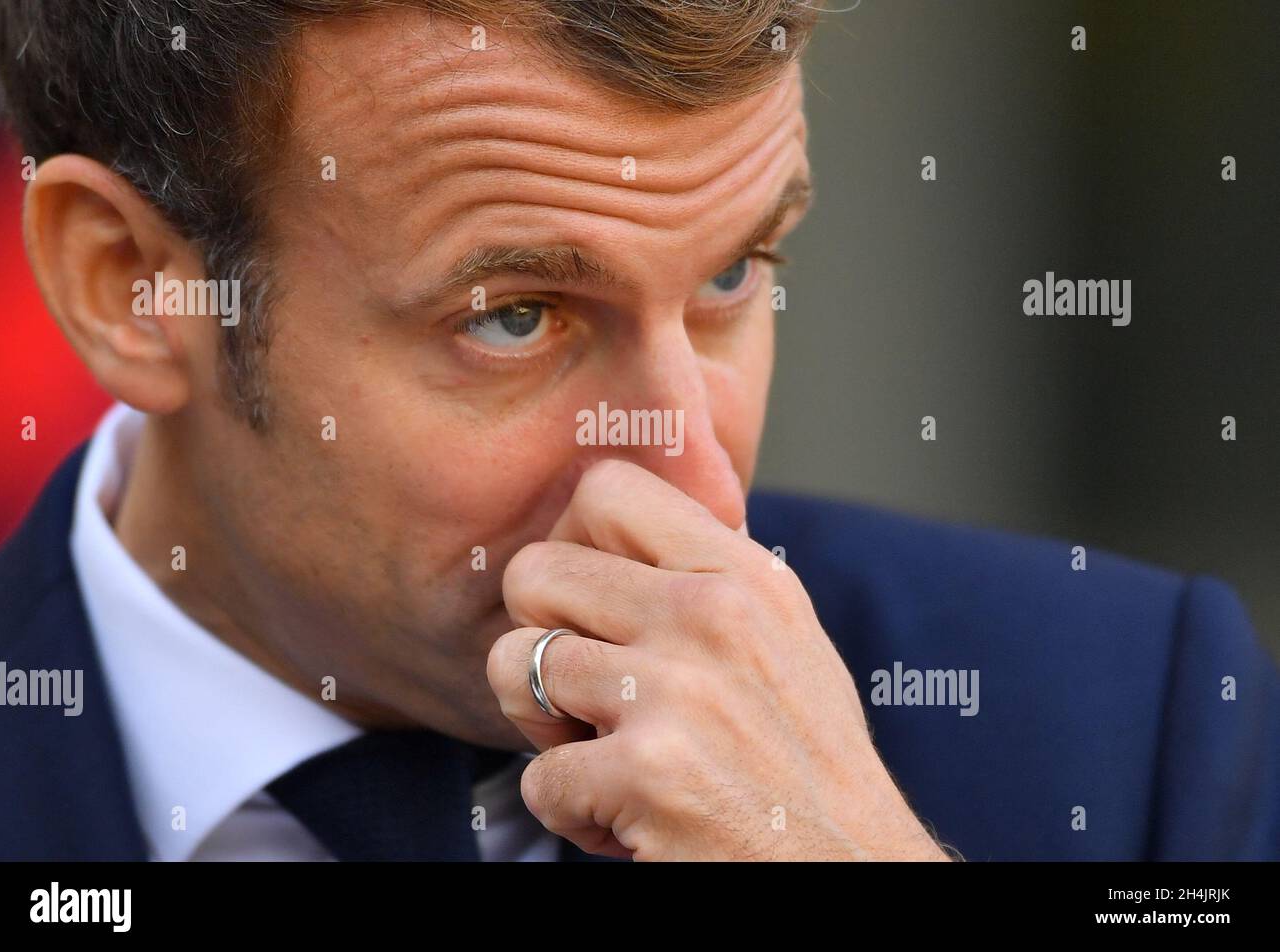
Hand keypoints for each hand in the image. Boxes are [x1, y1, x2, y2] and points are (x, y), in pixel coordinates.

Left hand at [487, 459, 949, 860]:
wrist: (850, 872)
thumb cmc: (806, 764)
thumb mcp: (780, 638)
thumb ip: (705, 575)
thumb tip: (607, 526)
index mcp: (743, 573)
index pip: (605, 487)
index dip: (570, 543)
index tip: (588, 604)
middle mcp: (711, 614)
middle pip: (532, 572)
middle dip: (537, 640)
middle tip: (584, 697)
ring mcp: (677, 689)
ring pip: (510, 665)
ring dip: (542, 730)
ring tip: (606, 758)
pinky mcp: (647, 770)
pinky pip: (535, 777)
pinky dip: (568, 811)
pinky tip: (626, 819)